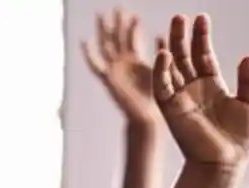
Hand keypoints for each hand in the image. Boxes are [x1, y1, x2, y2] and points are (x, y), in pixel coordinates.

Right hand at [83, 9, 159, 125]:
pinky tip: (85, 40)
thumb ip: (160, 52)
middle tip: (116, 7)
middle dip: (116, 23)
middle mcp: (123, 63)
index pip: (132, 39)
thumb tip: (163, 35)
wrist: (146, 116)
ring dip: (104, 31)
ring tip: (101, 15)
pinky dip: (89, 54)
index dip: (132, 27)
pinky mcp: (108, 79)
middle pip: (117, 38)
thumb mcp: (160, 69)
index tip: (134, 14)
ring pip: (106, 46)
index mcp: (135, 62)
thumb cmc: (156, 98)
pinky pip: (96, 65)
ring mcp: (114, 70)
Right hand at [154, 14, 248, 168]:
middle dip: (183, 36)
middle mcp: (194, 90)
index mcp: (212, 87)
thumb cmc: (238, 140)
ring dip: (171, 46)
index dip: (202, 38)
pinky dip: (160, 71)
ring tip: (173, 25)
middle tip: (181, 16)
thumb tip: (247, 57)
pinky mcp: (171, 110)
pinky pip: (162, 87)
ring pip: (173, 67)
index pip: (204, 56)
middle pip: (185, 57)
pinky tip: (164, 54)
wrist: (225, 163)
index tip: (201, 18)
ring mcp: (181, 98)